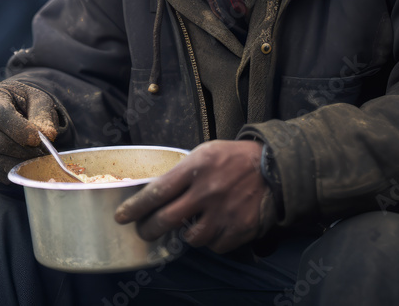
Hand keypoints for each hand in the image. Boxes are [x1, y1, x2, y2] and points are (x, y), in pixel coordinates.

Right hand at [0, 81, 62, 183]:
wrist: (9, 113)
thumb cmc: (24, 105)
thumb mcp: (37, 100)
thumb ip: (43, 114)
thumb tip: (47, 135)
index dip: (19, 129)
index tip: (37, 139)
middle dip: (23, 151)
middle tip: (43, 152)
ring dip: (20, 163)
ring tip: (37, 158)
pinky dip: (14, 172)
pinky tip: (26, 163)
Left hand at [114, 140, 274, 253]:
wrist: (275, 167)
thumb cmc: (234, 158)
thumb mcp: (204, 153)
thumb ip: (181, 172)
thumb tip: (156, 192)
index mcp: (196, 168)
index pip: (157, 192)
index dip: (136, 207)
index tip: (122, 216)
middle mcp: (208, 191)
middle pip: (167, 219)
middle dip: (149, 229)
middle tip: (144, 231)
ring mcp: (224, 212)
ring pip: (191, 237)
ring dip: (185, 234)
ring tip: (189, 224)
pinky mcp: (240, 228)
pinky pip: (215, 246)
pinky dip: (211, 240)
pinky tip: (214, 227)